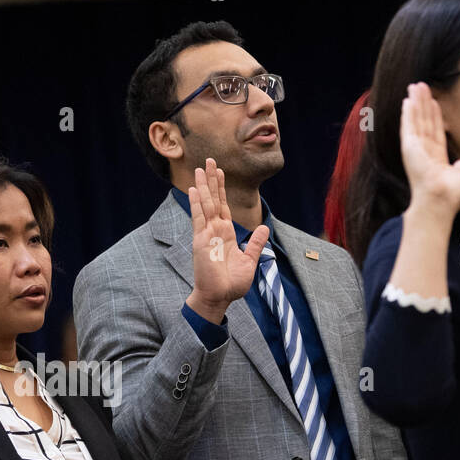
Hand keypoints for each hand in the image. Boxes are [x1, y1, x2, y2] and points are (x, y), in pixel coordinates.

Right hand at [187, 158, 268, 320]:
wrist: (219, 298)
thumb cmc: (232, 284)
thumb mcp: (250, 261)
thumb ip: (256, 244)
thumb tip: (265, 228)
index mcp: (226, 234)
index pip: (223, 206)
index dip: (221, 189)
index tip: (219, 172)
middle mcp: (215, 231)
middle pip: (213, 200)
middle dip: (211, 180)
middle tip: (209, 161)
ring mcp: (206, 234)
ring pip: (206, 204)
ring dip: (203, 186)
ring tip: (200, 168)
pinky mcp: (201, 241)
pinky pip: (199, 219)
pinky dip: (197, 204)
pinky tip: (194, 190)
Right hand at [400, 83, 459, 215]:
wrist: (439, 201)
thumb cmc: (449, 196)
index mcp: (435, 158)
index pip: (435, 131)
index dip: (434, 115)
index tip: (434, 101)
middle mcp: (423, 152)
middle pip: (424, 121)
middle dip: (422, 103)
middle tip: (421, 86)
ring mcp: (415, 149)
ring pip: (416, 120)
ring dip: (415, 102)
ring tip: (415, 85)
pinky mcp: (409, 147)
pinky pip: (408, 126)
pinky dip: (407, 113)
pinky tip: (407, 100)